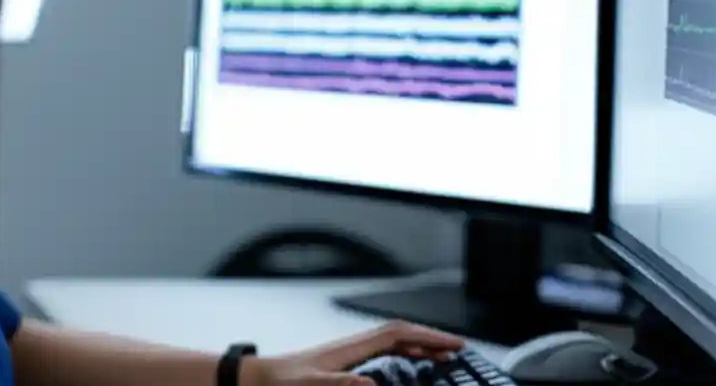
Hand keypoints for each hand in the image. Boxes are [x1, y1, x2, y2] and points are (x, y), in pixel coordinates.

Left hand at [242, 321, 464, 385]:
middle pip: (400, 335)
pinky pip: (381, 352)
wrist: (257, 379)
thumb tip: (371, 384)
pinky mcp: (342, 361)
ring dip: (418, 346)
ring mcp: (348, 352)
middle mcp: (352, 346)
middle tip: (458, 350)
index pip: (398, 335)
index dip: (428, 337)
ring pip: (392, 342)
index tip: (454, 345)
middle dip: (430, 339)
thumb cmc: (281, 383)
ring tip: (442, 356)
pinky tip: (407, 364)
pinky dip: (401, 354)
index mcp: (350, 348)